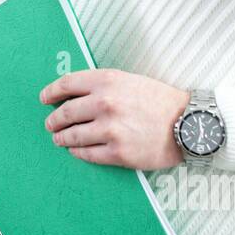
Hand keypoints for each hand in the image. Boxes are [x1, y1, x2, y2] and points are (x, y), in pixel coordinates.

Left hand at [40, 69, 188, 169]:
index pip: (67, 84)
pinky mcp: (118, 153)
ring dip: (62, 138)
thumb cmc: (161, 101)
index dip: (51, 92)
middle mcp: (105, 103)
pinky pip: (87, 154)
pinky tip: (75, 151)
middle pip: (65, 113)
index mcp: (108, 81)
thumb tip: (74, 94)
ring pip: (73, 136)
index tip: (44, 99)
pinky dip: (77, 152)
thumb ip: (103, 85)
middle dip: (54, 120)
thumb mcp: (130, 80)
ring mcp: (110, 130)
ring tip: (59, 139)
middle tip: (50, 124)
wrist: (190, 124)